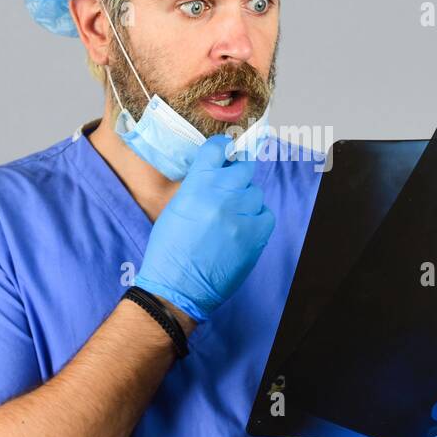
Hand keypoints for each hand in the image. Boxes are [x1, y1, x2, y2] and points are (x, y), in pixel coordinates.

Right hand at [133, 134, 276, 322]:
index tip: (227, 151)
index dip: (224, 148)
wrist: (177, 288)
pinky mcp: (255, 235)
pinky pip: (266, 215)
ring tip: (232, 217)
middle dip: (237, 176)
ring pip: (255, 193)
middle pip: (244, 169)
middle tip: (231, 188)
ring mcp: (241, 215)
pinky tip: (243, 229)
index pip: (218, 149)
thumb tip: (219, 172)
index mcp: (197, 185)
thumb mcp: (177, 207)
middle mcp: (221, 195)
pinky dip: (257, 219)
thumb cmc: (170, 249)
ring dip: (246, 200)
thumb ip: (199, 185)